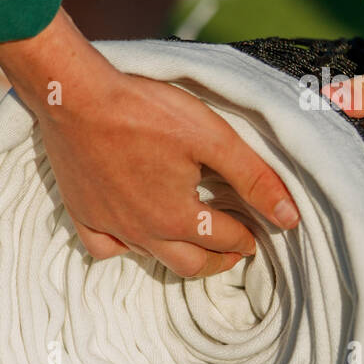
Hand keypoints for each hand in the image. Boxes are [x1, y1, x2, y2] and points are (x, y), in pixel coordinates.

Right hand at [0, 11, 299, 276]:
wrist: (74, 98)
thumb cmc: (144, 111)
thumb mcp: (211, 137)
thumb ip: (253, 177)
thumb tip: (289, 216)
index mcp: (177, 216)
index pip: (225, 239)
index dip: (249, 237)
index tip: (259, 232)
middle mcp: (144, 232)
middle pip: (191, 264)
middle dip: (220, 259)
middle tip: (235, 248)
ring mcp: (110, 226)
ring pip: (151, 259)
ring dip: (180, 255)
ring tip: (195, 242)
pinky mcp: (83, 214)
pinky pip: (104, 249)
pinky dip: (123, 249)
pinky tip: (132, 236)